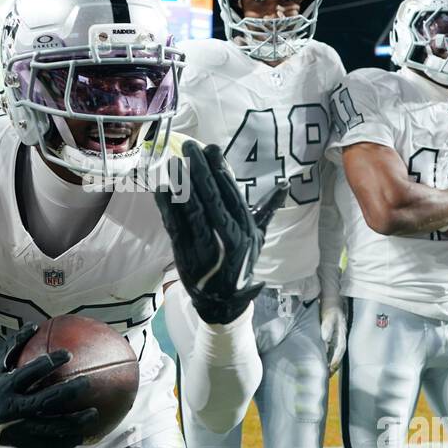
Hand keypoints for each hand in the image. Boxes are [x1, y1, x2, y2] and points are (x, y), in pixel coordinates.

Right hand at [0, 323, 98, 447]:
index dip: (50, 363)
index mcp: (5, 386)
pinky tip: (83, 436)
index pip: (30, 373)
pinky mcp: (22, 443)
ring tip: (94, 414)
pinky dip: (67, 442)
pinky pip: (48, 446)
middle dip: (68, 391)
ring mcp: (18, 428)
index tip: (68, 354)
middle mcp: (12, 408)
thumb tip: (34, 325)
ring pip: (51, 427)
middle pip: (45, 401)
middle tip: (87, 382)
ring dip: (74, 422)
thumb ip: (13, 346)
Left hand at [155, 141, 287, 324]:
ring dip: (182, 184)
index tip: (211, 149)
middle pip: (212, 196)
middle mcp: (229, 236)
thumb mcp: (258, 237)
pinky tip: (162, 188)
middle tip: (190, 146)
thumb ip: (268, 209)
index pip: (232, 192)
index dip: (220, 169)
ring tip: (174, 162)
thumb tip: (285, 185)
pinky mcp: (187, 255)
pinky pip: (176, 226)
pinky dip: (168, 207)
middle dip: (200, 169)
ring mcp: (207, 247)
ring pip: (193, 210)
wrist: (225, 300)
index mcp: (246, 228)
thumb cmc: (242, 263)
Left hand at [319, 296, 346, 373]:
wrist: (331, 297)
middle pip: (339, 353)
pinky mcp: (333, 334)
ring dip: (332, 361)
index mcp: (341, 333)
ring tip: (326, 372)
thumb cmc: (330, 306)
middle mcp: (341, 336)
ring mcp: (338, 336)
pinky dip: (329, 355)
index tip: (331, 367)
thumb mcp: (329, 315)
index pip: (340, 349)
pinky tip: (324, 360)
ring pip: (336, 352)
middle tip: (328, 374)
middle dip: (335, 364)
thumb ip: (327, 325)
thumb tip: (325, 338)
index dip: (336, 359)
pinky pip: (332, 348)